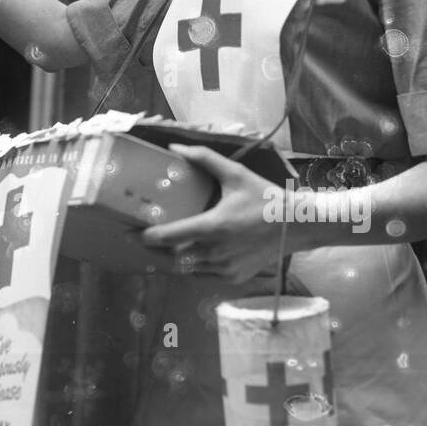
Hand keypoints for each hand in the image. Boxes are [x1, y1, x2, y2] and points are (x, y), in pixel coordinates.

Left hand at [140, 144, 285, 284]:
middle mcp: (215, 253)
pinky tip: (188, 253)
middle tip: (140, 236)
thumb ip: (204, 159)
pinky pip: (203, 275)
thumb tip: (175, 148)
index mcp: (212, 227)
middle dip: (153, 248)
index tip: (128, 230)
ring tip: (160, 245)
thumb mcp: (235, 174)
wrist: (297, 226)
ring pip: (185, 269)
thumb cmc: (265, 198)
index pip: (166, 238)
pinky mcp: (233, 277)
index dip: (143, 236)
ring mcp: (224, 269)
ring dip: (172, 258)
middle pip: (171, 256)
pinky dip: (192, 266)